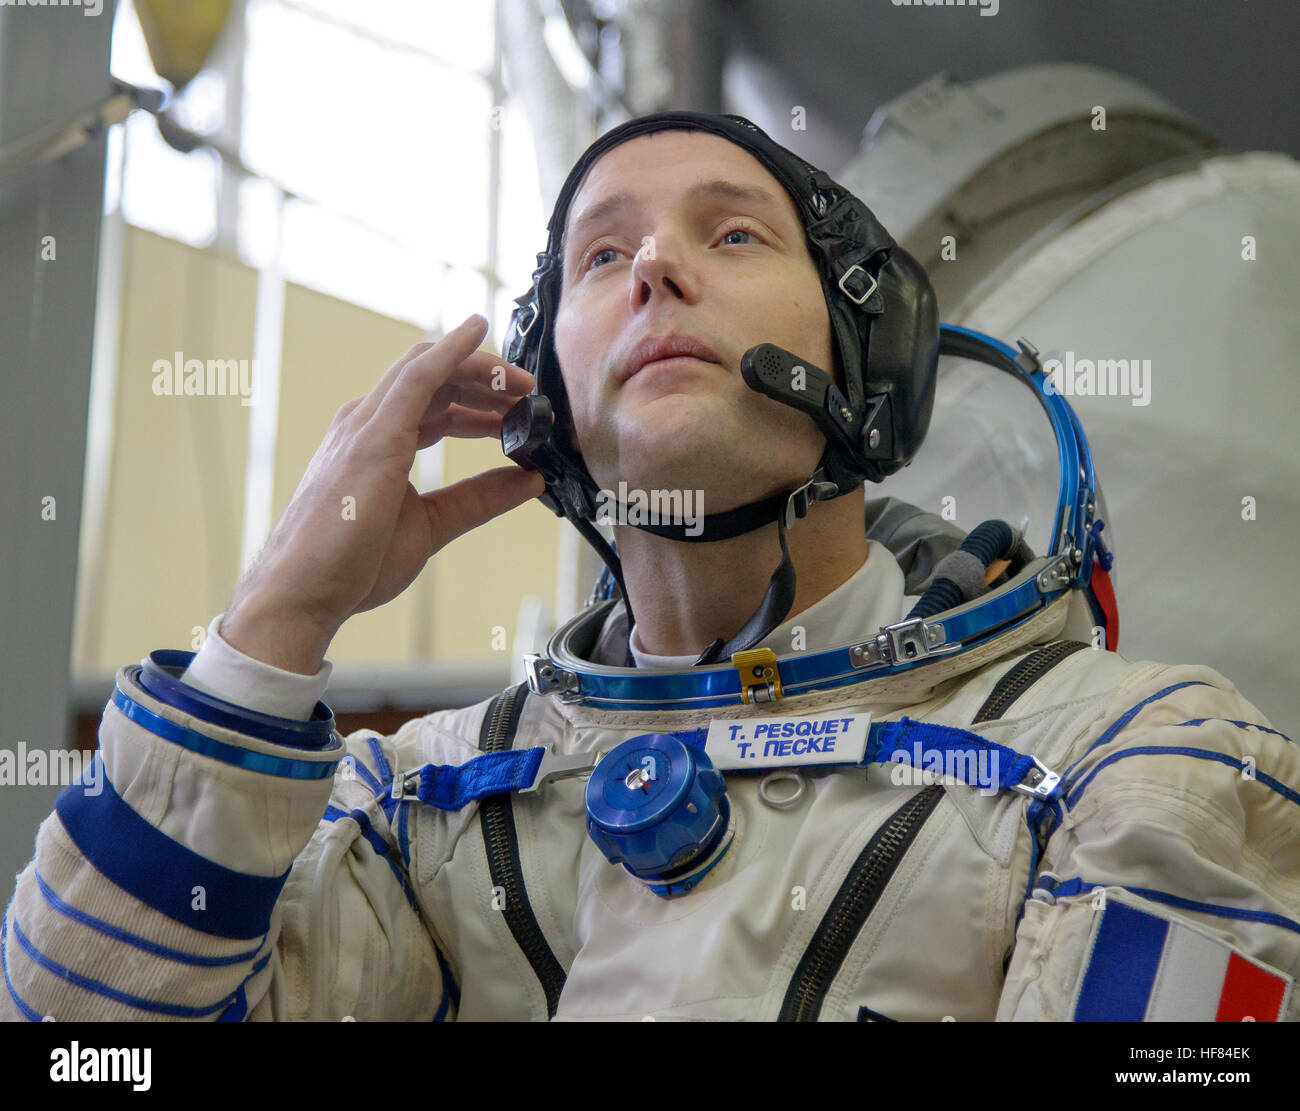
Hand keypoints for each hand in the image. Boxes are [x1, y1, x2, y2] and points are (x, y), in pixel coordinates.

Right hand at [221, 314, 544, 671]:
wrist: (304, 591)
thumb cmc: (350, 564)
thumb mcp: (433, 525)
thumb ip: (479, 499)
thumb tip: (529, 480)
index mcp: (377, 441)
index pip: (435, 401)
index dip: (480, 404)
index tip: (516, 417)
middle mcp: (368, 422)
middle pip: (436, 377)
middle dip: (487, 381)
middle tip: (528, 398)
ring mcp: (367, 424)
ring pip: (429, 368)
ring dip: (481, 370)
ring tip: (522, 384)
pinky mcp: (374, 435)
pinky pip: (417, 377)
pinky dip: (450, 351)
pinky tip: (477, 331)